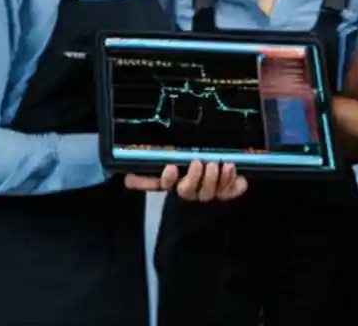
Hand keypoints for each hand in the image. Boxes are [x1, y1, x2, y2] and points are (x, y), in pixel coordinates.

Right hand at [123, 160, 247, 200]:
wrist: (218, 175)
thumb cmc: (189, 168)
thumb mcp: (168, 165)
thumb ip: (147, 174)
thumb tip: (125, 179)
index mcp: (173, 183)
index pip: (164, 185)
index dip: (168, 179)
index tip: (171, 167)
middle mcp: (191, 192)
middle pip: (189, 190)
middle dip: (194, 178)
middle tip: (199, 163)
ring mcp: (210, 194)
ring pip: (210, 192)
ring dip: (215, 178)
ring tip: (219, 164)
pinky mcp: (228, 193)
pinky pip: (231, 191)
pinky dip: (232, 180)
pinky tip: (232, 168)